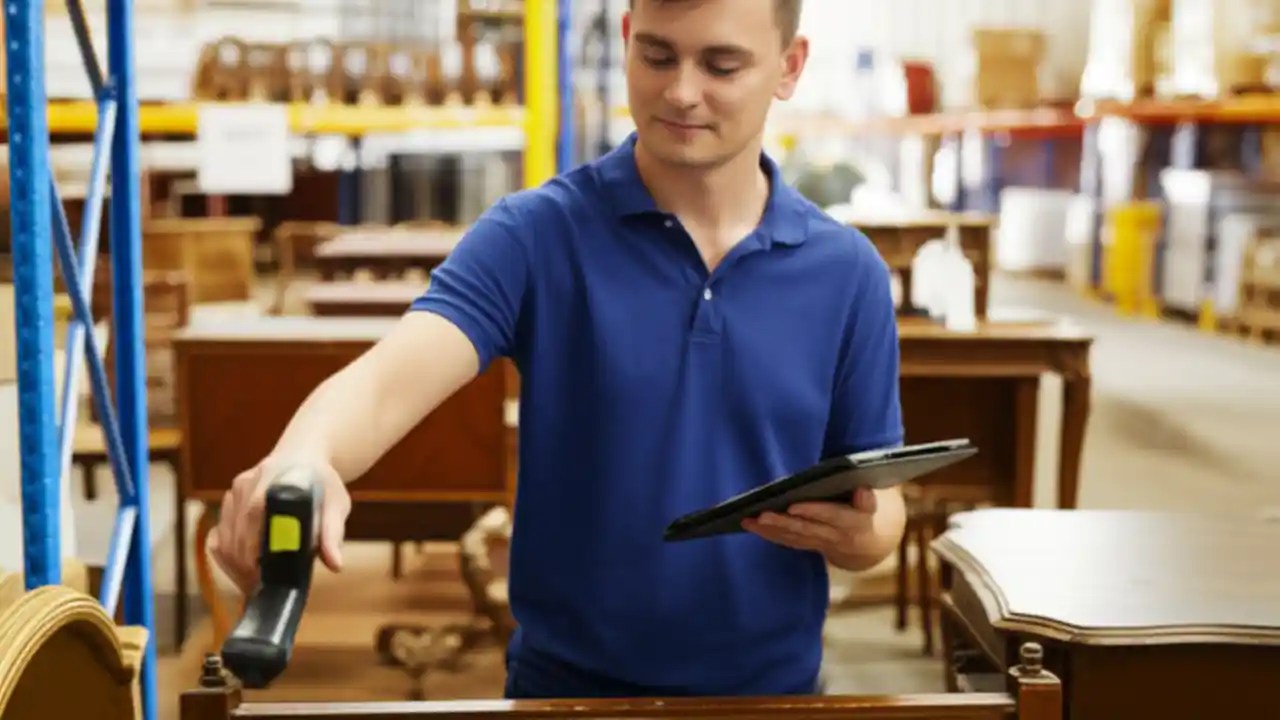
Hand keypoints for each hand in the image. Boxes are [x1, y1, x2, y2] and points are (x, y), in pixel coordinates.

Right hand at [208, 458, 350, 594]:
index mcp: (272, 486)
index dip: (256, 559)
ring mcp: (234, 493)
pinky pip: (217, 537)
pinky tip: (242, 571)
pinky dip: (226, 559)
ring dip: (234, 568)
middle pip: (235, 539)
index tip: (266, 582)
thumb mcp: (335, 505)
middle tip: (262, 591)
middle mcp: (246, 487)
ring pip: (222, 541)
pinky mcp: (228, 501)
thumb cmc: (322, 483)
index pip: (254, 527)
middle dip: (245, 570)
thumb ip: (333, 533)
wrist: (304, 456)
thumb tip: (336, 565)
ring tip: (254, 585)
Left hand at [743, 487, 879, 563]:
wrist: (868, 545)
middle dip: (783, 522)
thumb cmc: (866, 512)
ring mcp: (820, 544)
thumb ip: (867, 499)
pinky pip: (787, 542)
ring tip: (749, 519)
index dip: (813, 512)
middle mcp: (836, 537)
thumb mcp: (873, 505)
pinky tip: (750, 525)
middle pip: (807, 529)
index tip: (794, 506)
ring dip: (770, 530)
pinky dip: (768, 534)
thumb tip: (863, 489)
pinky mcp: (808, 546)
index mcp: (854, 523)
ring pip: (793, 538)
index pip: (832, 516)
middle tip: (763, 514)